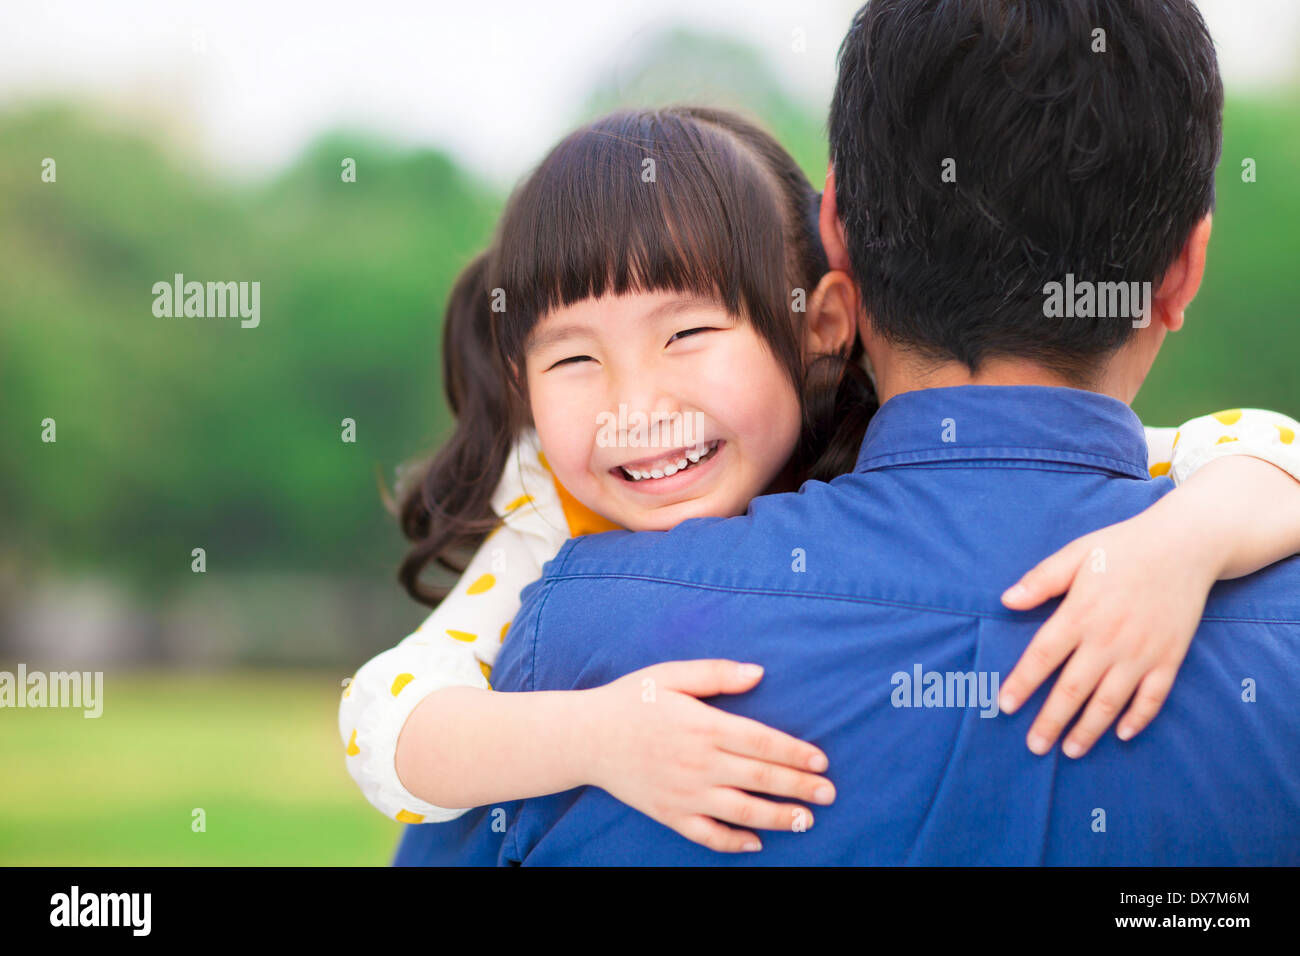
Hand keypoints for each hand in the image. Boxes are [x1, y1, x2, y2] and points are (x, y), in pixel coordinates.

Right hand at [582, 660, 833, 852]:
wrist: (585, 737)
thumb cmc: (631, 699)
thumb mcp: (672, 675)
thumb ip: (717, 673)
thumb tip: (759, 673)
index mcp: (703, 726)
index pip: (762, 742)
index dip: (796, 753)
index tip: (822, 761)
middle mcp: (698, 763)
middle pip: (760, 778)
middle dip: (799, 787)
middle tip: (830, 793)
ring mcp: (685, 793)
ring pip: (742, 811)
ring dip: (778, 817)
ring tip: (807, 820)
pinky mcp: (669, 813)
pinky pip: (707, 834)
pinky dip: (733, 842)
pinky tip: (757, 844)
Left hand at [997, 515, 1217, 757]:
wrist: (1185, 545)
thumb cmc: (1123, 548)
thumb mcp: (1077, 554)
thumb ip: (1041, 580)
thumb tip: (1006, 600)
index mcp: (1081, 614)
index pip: (1043, 657)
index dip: (1022, 683)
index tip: (1004, 706)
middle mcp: (1109, 639)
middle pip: (1073, 689)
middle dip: (1051, 721)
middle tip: (1034, 746)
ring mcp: (1142, 652)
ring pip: (1110, 701)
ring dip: (1089, 729)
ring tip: (1070, 751)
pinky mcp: (1170, 657)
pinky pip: (1153, 697)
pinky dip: (1138, 718)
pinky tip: (1121, 734)